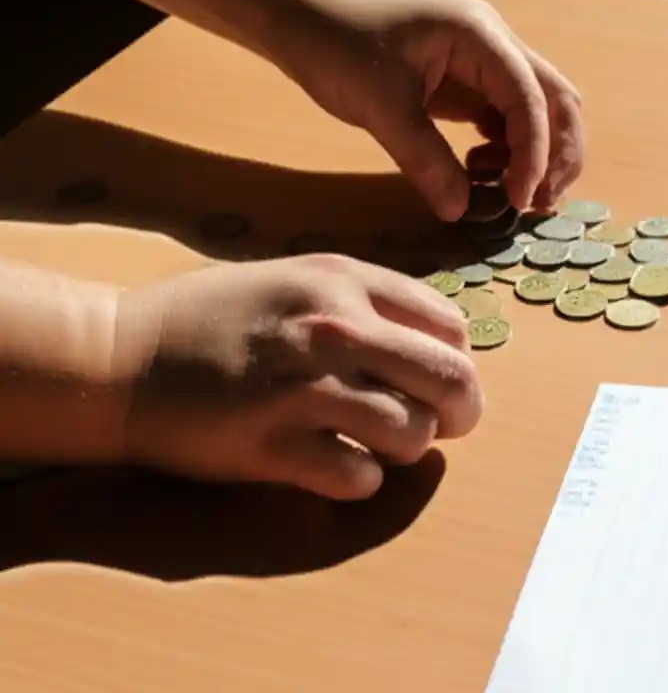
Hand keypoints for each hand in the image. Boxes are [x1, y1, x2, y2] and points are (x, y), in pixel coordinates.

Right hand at [113, 254, 481, 499]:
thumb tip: (438, 346)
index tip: (432, 382)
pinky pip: (359, 477)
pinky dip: (358, 480)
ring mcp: (304, 386)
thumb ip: (365, 304)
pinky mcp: (272, 444)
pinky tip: (332, 466)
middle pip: (452, 381)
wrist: (115, 358)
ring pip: (414, 433)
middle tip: (440, 428)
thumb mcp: (294, 281)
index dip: (453, 362)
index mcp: (344, 280)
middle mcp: (334, 326)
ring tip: (371, 444)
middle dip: (458, 413)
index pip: (451, 328)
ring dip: (403, 449)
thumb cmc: (210, 320)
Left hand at [272, 0, 584, 219]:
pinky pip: (507, 119)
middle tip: (538, 204)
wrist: (303, 17)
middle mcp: (494, 44)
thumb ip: (425, 160)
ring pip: (539, 111)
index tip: (520, 200)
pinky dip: (508, 152)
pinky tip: (480, 173)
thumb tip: (460, 211)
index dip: (535, 154)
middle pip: (556, 100)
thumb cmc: (336, 45)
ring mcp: (484, 61)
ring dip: (536, 156)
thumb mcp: (380, 107)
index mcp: (479, 36)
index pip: (530, 98)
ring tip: (508, 195)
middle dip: (557, 155)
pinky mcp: (469, 80)